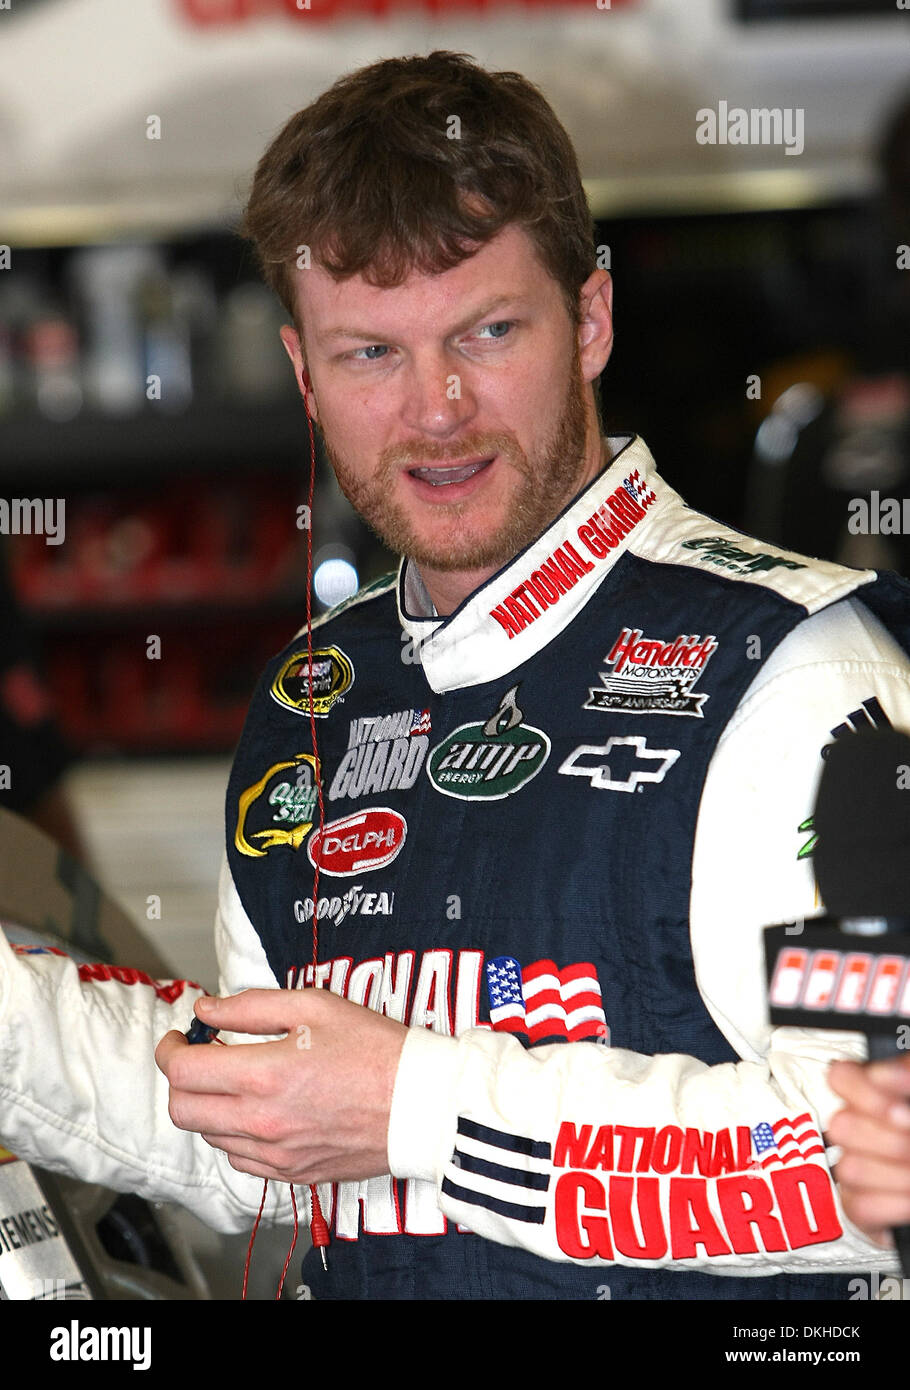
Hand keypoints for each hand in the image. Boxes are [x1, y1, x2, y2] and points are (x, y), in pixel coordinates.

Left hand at [155, 989, 407, 1185]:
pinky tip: (259, 1110)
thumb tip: (207, 1010)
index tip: (181, 1036)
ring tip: (237, 1079)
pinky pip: (240, 1160)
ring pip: (209, 1136)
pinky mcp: (292, 1174)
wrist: (421, 1105)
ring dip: (209, 1105)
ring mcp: (275, 1155)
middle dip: (181, 1079)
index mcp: (264, 1075)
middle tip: (200, 1056)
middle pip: (183, 1110)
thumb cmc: (376, 1050)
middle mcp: (262, 1122)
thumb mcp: (315, 1005)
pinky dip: (235, 1134)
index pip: (183, 1071)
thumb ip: (251, 1006)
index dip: (171, 1049)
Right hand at [828, 1056, 909, 1247]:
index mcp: (875, 1092)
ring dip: (896, 1174)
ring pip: (849, 1169)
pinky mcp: (859, 1205)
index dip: (863, 1091)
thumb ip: (908, 1072)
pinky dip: (893, 1204)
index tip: (901, 1109)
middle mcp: (857, 1126)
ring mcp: (854, 1165)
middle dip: (888, 1140)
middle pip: (840, 1126)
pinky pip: (859, 1206)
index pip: (840, 1077)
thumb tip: (895, 1075)